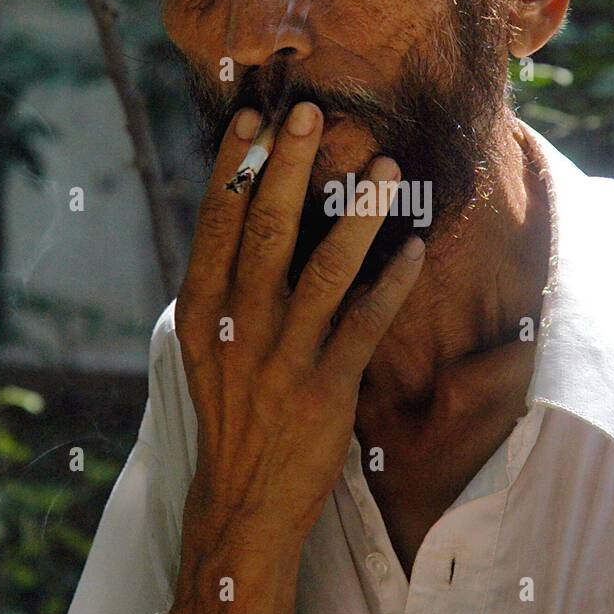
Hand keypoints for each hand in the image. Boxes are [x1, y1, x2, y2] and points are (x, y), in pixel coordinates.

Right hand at [174, 101, 424, 553]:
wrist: (242, 501)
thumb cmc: (231, 411)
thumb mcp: (205, 345)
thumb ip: (223, 284)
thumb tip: (247, 210)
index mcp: (198, 310)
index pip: (214, 223)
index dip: (235, 166)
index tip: (254, 116)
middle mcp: (235, 327)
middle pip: (263, 231)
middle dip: (289, 166)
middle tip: (311, 112)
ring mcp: (281, 359)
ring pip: (323, 270)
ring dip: (358, 214)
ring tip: (387, 167)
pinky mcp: (326, 390)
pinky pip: (365, 324)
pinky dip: (391, 283)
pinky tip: (414, 248)